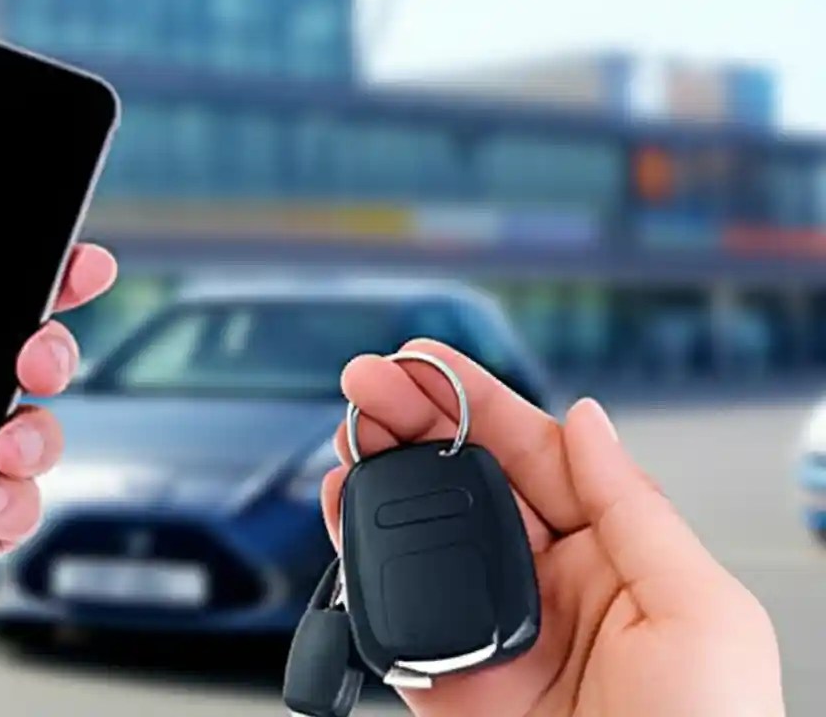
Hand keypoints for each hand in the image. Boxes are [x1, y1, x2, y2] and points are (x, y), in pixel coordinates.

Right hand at [321, 340, 783, 716]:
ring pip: (421, 536)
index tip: (425, 360)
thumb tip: (587, 421)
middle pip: (465, 484)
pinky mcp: (449, 683)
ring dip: (379, 478)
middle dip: (411, 424)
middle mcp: (549, 587)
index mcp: (616, 556)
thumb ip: (633, 509)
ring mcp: (493, 632)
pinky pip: (393, 612)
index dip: (474, 400)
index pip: (534, 454)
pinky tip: (343, 513)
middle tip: (364, 384)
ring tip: (347, 434)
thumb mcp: (701, 609)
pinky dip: (359, 561)